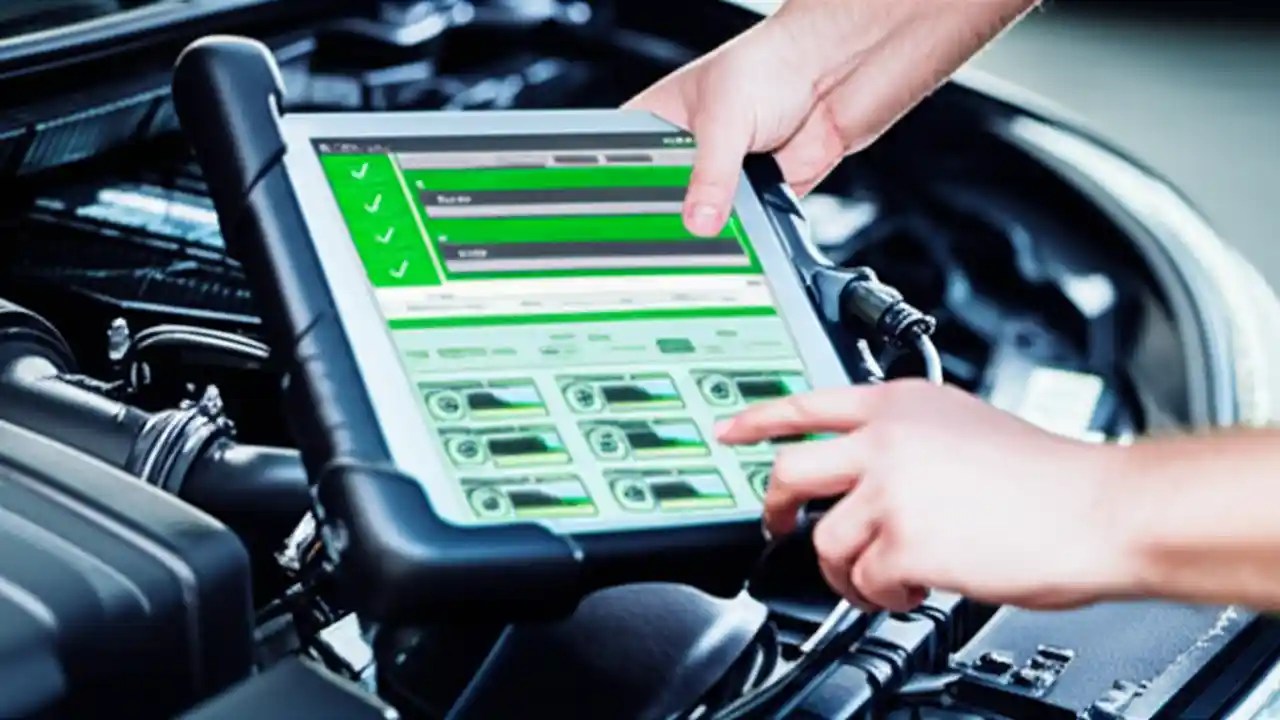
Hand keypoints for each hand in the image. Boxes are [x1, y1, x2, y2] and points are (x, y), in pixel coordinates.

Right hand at [625, 0, 1038, 235]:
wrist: (836, 71)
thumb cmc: (771, 63)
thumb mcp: (725, 117)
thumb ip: (710, 174)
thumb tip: (698, 219)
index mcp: (658, 122)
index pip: (624, 167)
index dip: (618, 198)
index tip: (614, 226)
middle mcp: (688, 152)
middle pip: (664, 203)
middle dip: (669, 223)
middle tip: (663, 243)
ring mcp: (723, 177)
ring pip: (705, 222)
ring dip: (709, 234)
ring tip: (701, 245)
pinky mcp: (757, 197)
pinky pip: (744, 231)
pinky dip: (744, 239)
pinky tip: (737, 241)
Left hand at [715, 380, 1136, 611]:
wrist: (1100, 510)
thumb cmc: (1049, 477)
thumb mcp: (964, 425)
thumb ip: (908, 436)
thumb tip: (870, 463)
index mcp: (898, 402)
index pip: (805, 403)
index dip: (756, 420)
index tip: (728, 432)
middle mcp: (884, 439)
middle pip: (789, 472)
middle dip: (776, 510)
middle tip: (779, 528)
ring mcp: (888, 490)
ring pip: (824, 542)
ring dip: (848, 571)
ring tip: (886, 576)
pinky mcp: (901, 542)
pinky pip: (863, 583)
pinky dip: (885, 595)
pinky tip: (917, 586)